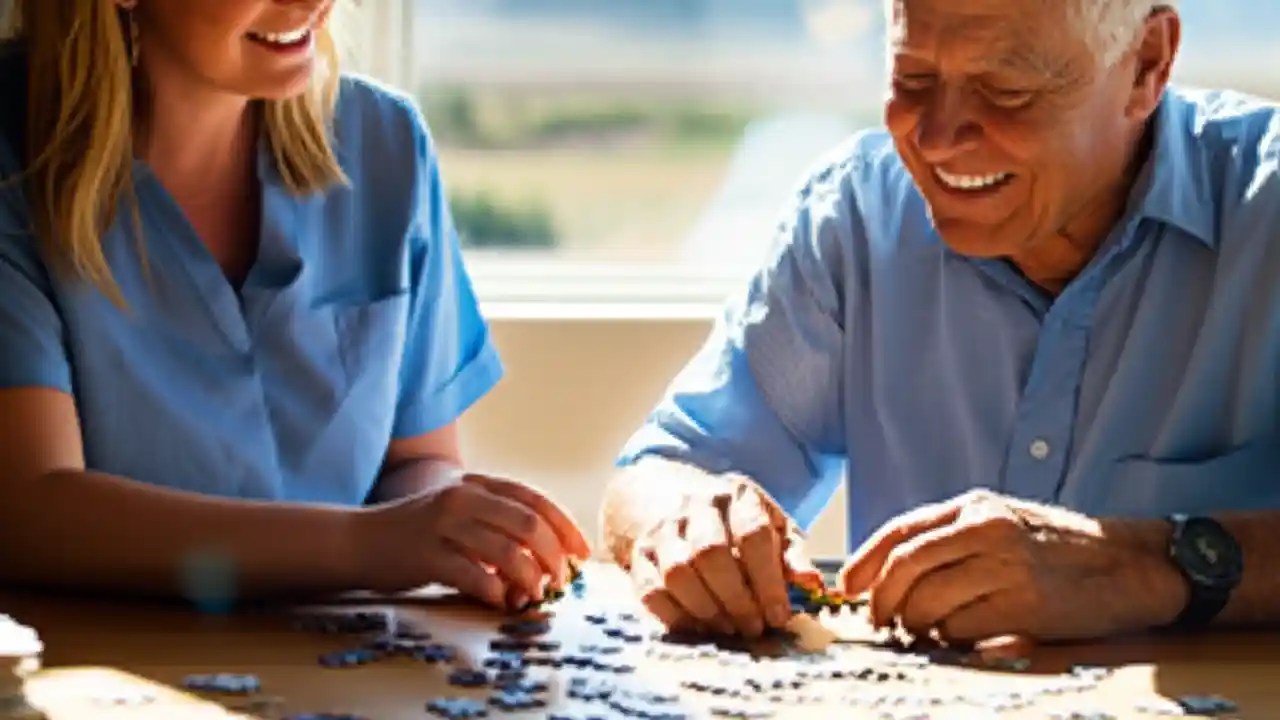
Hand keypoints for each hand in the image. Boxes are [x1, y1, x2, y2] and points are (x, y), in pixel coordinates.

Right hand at [357, 472, 591, 609]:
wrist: (360, 540)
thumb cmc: (420, 532)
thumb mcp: (462, 514)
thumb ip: (499, 525)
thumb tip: (549, 556)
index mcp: (478, 484)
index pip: (535, 501)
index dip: (565, 528)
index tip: (581, 554)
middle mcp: (463, 497)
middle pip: (528, 525)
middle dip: (553, 557)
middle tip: (560, 581)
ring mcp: (443, 524)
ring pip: (506, 552)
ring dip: (529, 579)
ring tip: (533, 596)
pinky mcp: (426, 555)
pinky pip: (473, 576)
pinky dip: (494, 593)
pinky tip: (499, 602)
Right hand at [627, 474, 821, 637]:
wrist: (669, 498)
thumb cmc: (733, 522)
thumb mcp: (771, 526)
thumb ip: (792, 554)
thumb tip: (812, 583)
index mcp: (737, 495)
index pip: (752, 534)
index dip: (767, 581)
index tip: (779, 615)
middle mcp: (696, 506)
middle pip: (711, 552)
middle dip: (736, 599)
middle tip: (753, 628)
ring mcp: (663, 529)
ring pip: (678, 572)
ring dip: (707, 609)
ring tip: (728, 629)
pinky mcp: (639, 553)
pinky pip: (651, 590)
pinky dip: (675, 616)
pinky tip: (698, 628)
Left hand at [838, 489, 1184, 646]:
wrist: (1129, 565)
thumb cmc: (1058, 547)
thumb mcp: (1002, 521)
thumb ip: (951, 537)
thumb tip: (890, 572)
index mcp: (974, 506)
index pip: (900, 531)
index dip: (865, 562)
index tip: (850, 587)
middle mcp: (986, 530)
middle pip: (905, 566)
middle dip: (883, 600)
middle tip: (881, 620)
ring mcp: (1006, 567)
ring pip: (928, 601)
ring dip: (914, 624)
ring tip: (919, 631)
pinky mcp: (1025, 605)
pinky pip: (961, 628)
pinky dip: (948, 637)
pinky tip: (957, 636)